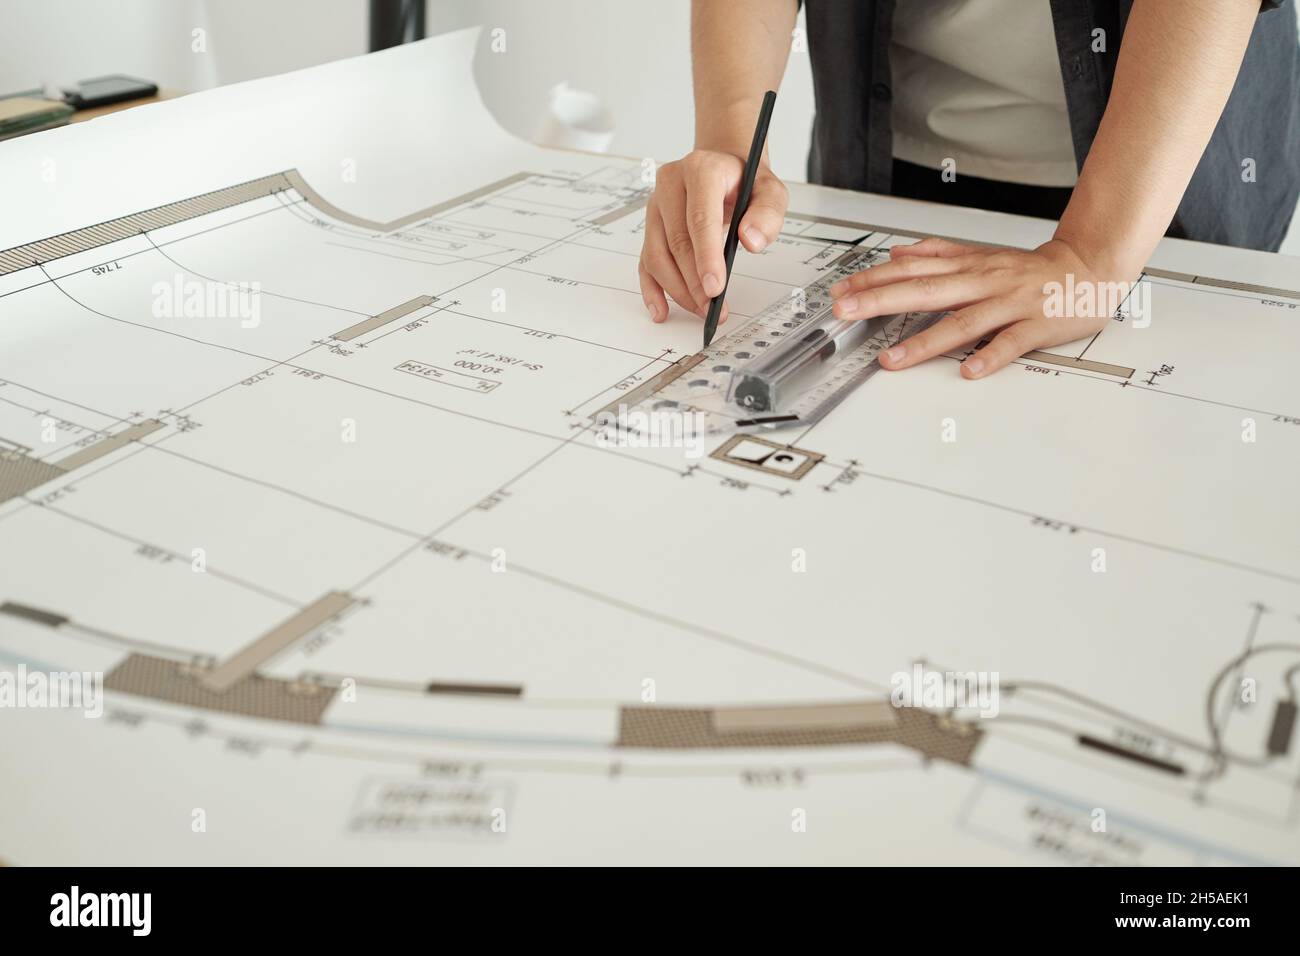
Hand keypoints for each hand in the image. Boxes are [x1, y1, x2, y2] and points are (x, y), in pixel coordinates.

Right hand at [638, 150, 787, 323]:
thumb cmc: (744, 181)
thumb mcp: (770, 190)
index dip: (706, 257)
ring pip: (657, 255)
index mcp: (701, 170)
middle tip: (713, 306)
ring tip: (701, 308)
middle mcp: (671, 185)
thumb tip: (751, 241)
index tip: (716, 287)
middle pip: (677, 242)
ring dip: (678, 289)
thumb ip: (767, 213)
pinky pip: (645, 261)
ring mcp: (656, 206)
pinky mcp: (650, 225)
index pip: (700, 218)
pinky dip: (652, 289)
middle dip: (694, 281)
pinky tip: (662, 309)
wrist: (724, 168)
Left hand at [828, 237, 1129, 378]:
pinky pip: (1011, 343)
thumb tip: (898, 251)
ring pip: (963, 321)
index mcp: (968, 266)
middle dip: (882, 301)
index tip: (840, 291)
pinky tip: (968, 370)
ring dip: (925, 341)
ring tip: (893, 358)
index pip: (911, 270)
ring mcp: (1009, 304)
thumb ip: (939, 254)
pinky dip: (990, 356)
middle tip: (846, 311)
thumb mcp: (981, 254)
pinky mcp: (1036, 325)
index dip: (873, 279)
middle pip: (926, 291)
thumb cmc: (1031, 270)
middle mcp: (983, 282)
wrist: (1090, 267)